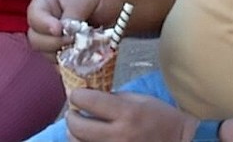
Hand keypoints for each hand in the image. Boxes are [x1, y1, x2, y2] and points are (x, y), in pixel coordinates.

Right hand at [27, 0, 126, 56]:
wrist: (118, 9)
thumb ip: (74, 10)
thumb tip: (63, 30)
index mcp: (46, 1)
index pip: (34, 15)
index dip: (43, 24)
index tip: (59, 30)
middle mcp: (45, 21)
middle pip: (35, 38)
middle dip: (54, 42)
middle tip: (74, 40)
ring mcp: (54, 40)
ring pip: (46, 54)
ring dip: (64, 54)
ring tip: (84, 47)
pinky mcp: (64, 54)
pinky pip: (61, 64)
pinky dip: (72, 64)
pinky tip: (84, 57)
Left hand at [66, 91, 196, 141]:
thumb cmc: (161, 119)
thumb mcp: (140, 99)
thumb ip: (113, 98)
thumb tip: (88, 96)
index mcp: (127, 113)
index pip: (88, 101)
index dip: (77, 95)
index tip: (77, 94)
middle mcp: (119, 135)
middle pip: (77, 126)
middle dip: (71, 116)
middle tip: (74, 112)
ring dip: (75, 134)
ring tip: (81, 127)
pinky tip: (90, 139)